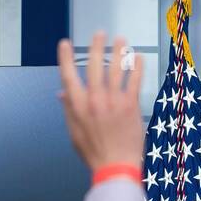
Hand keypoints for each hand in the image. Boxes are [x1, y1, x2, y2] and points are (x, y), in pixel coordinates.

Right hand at [57, 31, 145, 172]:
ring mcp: (113, 102)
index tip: (65, 44)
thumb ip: (69, 110)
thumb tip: (62, 94)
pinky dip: (137, 67)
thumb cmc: (94, 153)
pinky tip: (139, 58)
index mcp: (78, 106)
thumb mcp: (74, 133)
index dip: (66, 58)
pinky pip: (134, 81)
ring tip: (121, 39)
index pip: (68, 76)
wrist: (116, 167)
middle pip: (94, 66)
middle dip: (96, 47)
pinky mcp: (131, 106)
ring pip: (115, 69)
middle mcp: (94, 100)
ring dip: (119, 51)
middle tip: (100, 34)